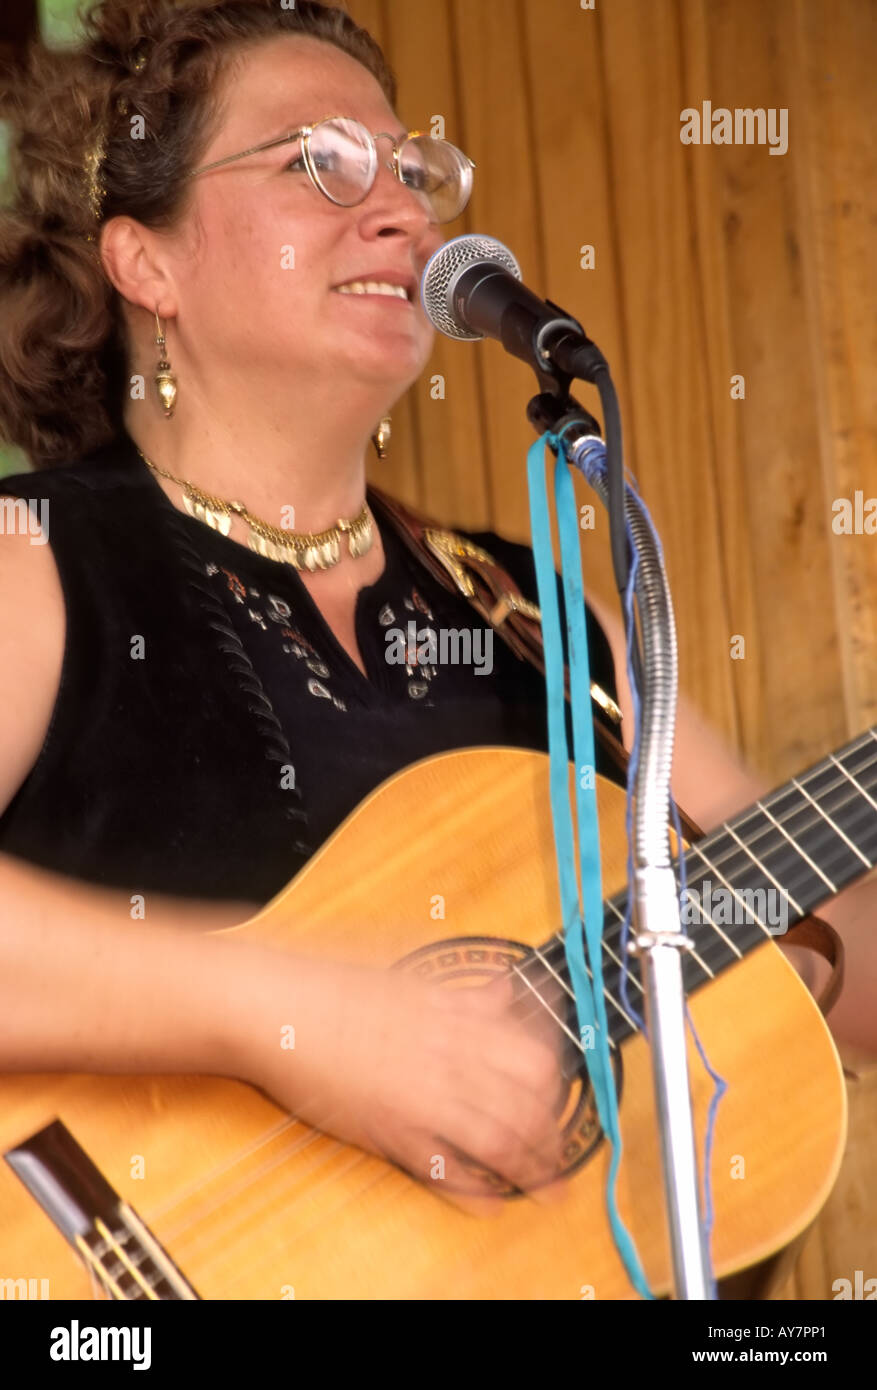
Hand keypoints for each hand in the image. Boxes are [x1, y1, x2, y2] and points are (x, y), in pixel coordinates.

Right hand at [233, 953, 569, 1205]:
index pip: (532, 1055)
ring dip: (531, 1168)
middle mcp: (448, 1059)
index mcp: (456, 1018)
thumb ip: (468, 992)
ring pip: (498, 1140)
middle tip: (561, 1151)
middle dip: (554, 1134)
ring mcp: (421, 1098)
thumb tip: (509, 989)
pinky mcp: (391, 1132)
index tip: (559, 1094)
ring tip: (547, 1186)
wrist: (279, 1010)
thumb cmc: (337, 987)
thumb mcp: (412, 978)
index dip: (555, 1081)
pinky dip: (475, 1188)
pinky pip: (445, 1168)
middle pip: (527, 1104)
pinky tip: (492, 1200)